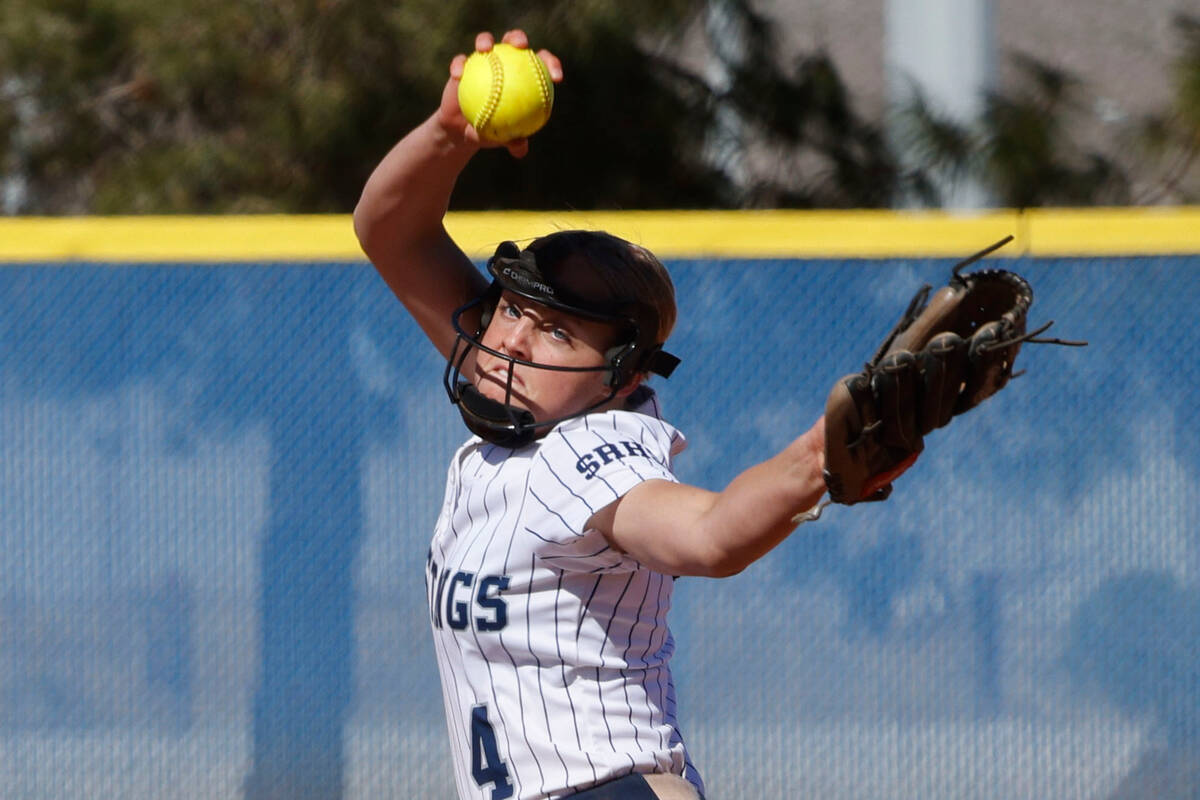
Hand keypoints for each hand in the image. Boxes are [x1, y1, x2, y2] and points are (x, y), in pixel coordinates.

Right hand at [437, 30, 563, 158]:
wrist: (464, 131)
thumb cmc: (491, 133)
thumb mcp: (502, 140)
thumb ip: (513, 141)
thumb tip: (520, 147)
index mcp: (523, 75)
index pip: (541, 63)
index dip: (551, 64)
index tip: (556, 77)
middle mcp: (504, 62)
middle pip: (514, 42)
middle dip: (519, 38)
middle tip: (521, 47)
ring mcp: (483, 61)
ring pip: (485, 42)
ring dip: (485, 40)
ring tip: (484, 48)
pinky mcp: (463, 65)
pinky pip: (461, 61)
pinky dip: (459, 65)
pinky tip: (457, 74)